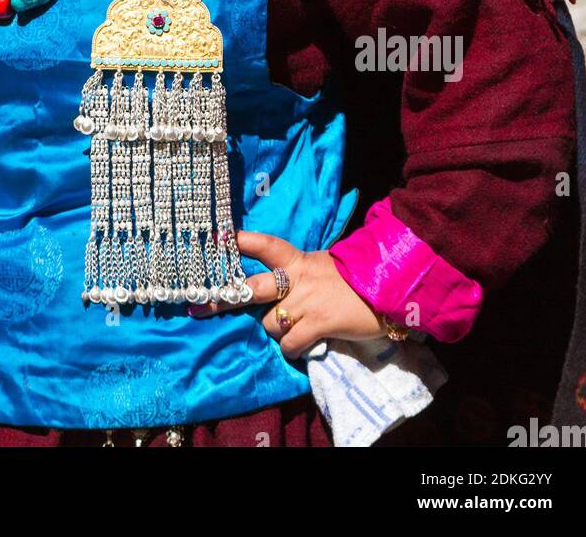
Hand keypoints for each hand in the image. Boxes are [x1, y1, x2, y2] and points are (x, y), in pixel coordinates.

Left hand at [188, 230, 386, 358]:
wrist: (386, 291)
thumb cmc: (353, 280)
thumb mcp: (321, 267)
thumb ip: (297, 274)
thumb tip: (276, 288)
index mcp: (298, 260)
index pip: (265, 245)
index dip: (242, 242)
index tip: (219, 237)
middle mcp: (297, 279)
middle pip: (251, 288)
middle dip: (225, 299)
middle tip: (199, 307)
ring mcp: (305, 302)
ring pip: (270, 324)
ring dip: (278, 330)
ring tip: (296, 328)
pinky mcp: (318, 324)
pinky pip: (289, 343)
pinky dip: (293, 348)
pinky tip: (304, 344)